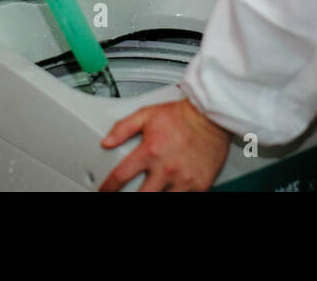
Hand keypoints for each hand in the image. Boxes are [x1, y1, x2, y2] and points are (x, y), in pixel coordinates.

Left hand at [98, 99, 230, 191]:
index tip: (104, 190)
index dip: (108, 187)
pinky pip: (184, 200)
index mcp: (150, 151)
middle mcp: (166, 168)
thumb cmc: (181, 116)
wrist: (211, 116)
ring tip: (151, 192)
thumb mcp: (146, 114)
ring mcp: (184, 179)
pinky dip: (176, 196)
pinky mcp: (200, 185)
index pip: (121, 176)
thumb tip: (106, 142)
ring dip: (154, 198)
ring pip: (162, 201)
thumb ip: (123, 128)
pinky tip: (170, 192)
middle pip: (141, 196)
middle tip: (126, 195)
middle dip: (130, 198)